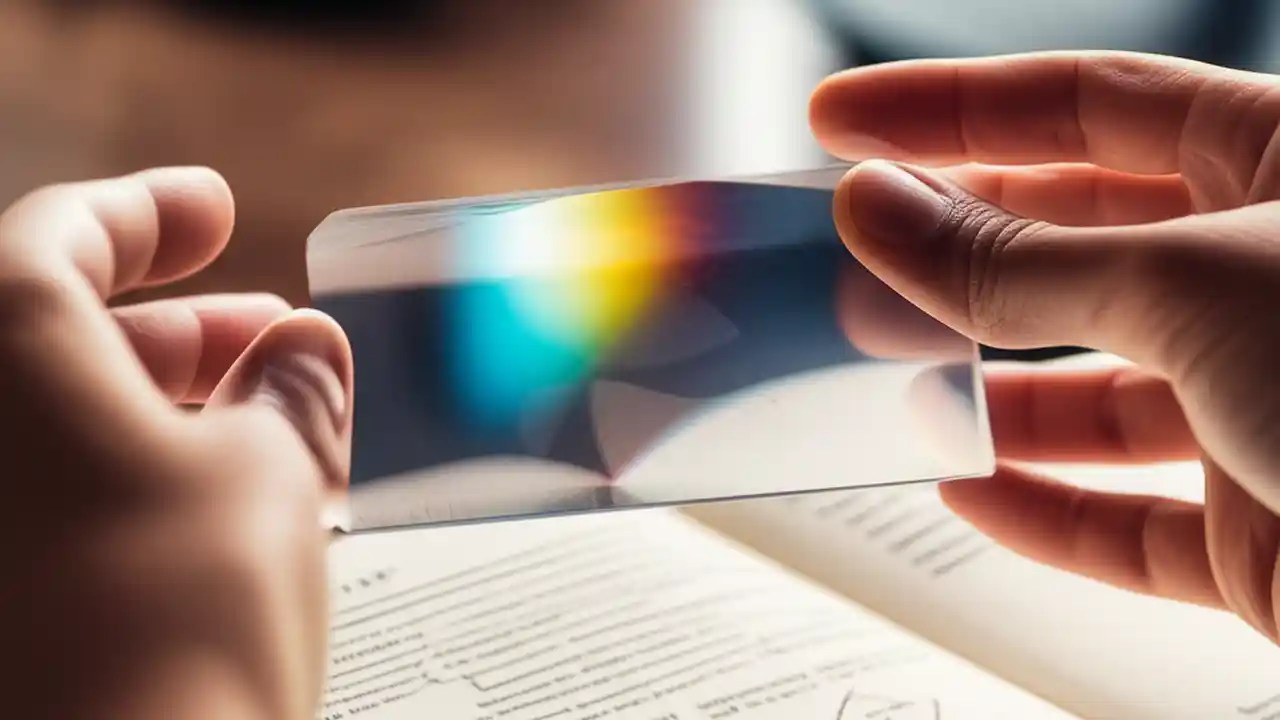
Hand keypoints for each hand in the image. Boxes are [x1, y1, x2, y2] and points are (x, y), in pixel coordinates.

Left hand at [0, 168, 351, 717]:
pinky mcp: (3, 591)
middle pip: (55, 335)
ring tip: (266, 431)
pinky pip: (49, 503)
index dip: (151, 211)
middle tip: (270, 341)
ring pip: (53, 427)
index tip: (217, 208)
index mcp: (4, 355)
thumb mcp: (270, 480)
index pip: (62, 236)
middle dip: (178, 331)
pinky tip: (210, 514)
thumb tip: (307, 348)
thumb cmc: (183, 623)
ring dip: (160, 411)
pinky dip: (122, 484)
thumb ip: (291, 393)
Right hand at [811, 51, 1279, 640]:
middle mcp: (1275, 283)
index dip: (952, 109)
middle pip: (1078, 246)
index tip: (845, 124)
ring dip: (985, 390)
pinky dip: (1042, 509)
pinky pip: (1128, 519)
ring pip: (1092, 391)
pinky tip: (967, 487)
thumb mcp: (1191, 285)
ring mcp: (1267, 409)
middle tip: (852, 255)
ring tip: (887, 377)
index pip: (1088, 106)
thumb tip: (883, 214)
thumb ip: (1017, 261)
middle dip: (957, 252)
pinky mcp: (1265, 531)